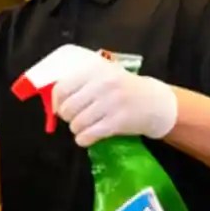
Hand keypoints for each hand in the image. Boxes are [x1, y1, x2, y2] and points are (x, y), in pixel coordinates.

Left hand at [52, 56, 177, 146]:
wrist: (156, 102)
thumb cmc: (125, 89)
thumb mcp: (105, 75)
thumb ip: (81, 82)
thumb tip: (53, 101)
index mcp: (96, 70)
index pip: (62, 88)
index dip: (56, 102)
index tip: (60, 108)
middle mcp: (103, 84)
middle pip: (67, 108)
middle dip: (68, 118)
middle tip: (75, 118)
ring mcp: (111, 103)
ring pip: (77, 124)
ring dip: (77, 130)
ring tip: (84, 127)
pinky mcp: (118, 121)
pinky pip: (89, 135)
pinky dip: (84, 139)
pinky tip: (88, 137)